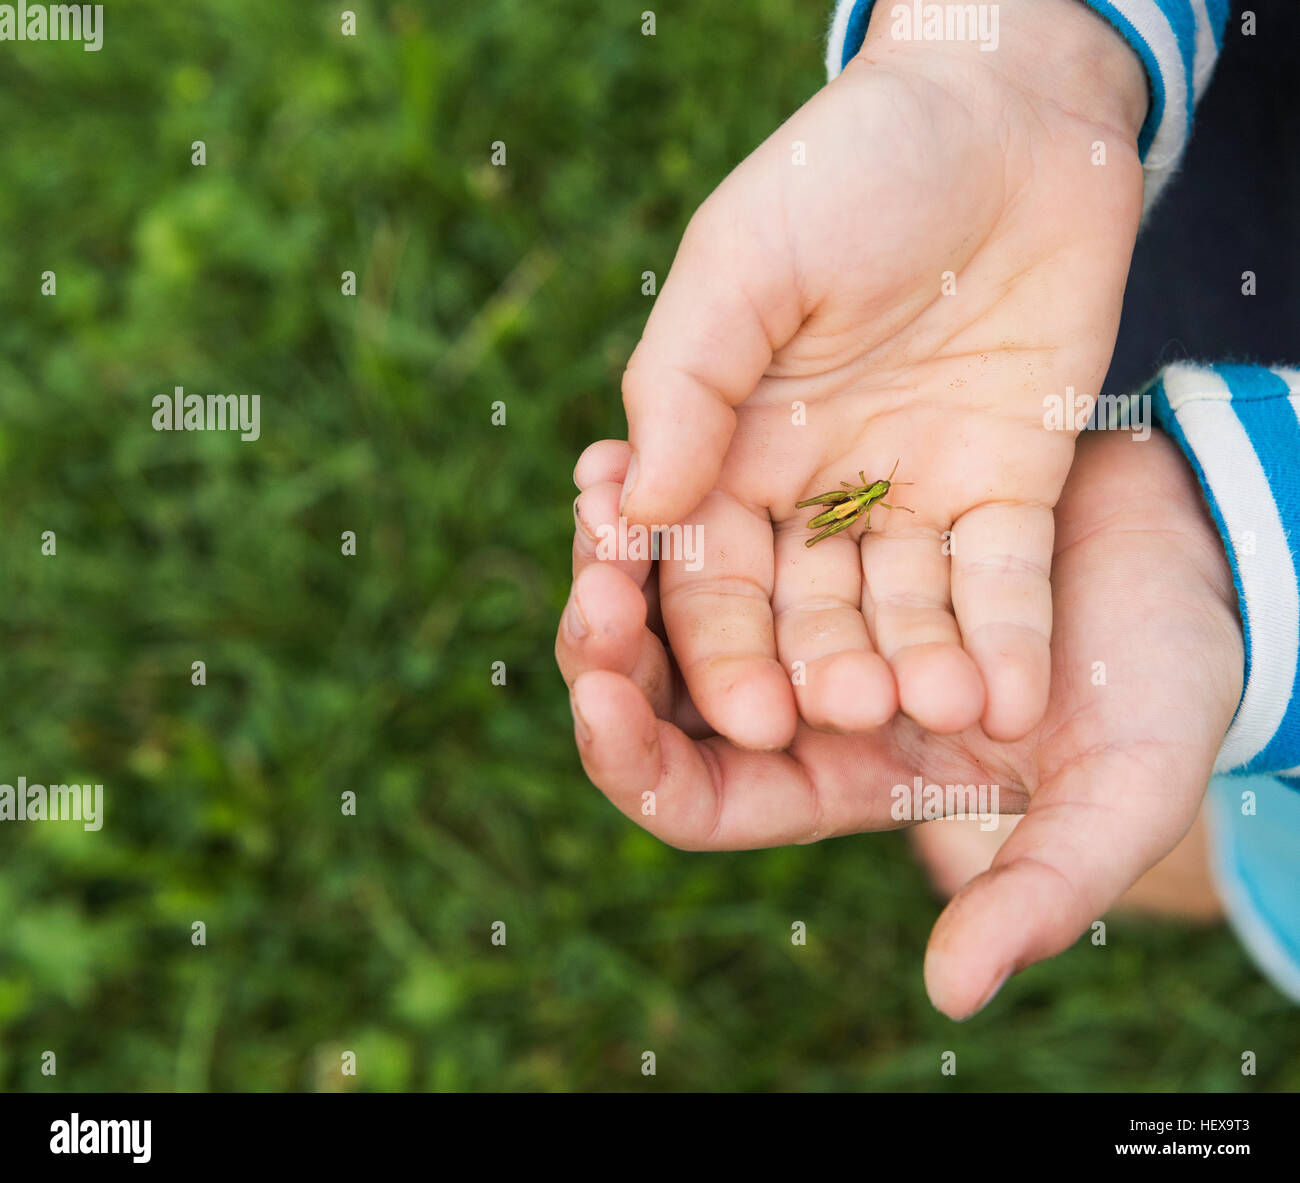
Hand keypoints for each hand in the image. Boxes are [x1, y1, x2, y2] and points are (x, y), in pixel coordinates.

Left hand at [558, 429, 1242, 1017]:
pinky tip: (642, 444)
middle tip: (591, 587)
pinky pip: (729, 508)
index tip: (601, 705)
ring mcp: (809, 599)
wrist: (1191, 554)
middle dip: (613, 646)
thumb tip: (951, 992)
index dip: (641, 763)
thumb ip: (1045, 891)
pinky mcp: (823, 516)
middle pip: (671, 691)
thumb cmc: (1161, 684)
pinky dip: (683, 479)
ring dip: (630, 551)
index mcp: (845, 776)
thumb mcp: (1118, 793)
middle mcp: (808, 695)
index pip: (705, 798)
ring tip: (600, 489)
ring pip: (684, 593)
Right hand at [613, 0, 1147, 746]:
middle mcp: (812, 488)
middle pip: (797, 612)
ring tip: (926, 709)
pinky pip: (1002, 578)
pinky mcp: (1007, 486)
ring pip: (900, 610)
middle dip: (808, 671)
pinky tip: (1008, 697)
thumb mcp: (741, 262)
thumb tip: (637, 511)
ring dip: (910, 666)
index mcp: (729, 447)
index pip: (705, 572)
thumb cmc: (845, 171)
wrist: (1003, 114)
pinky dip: (1007, 638)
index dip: (712, 644)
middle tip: (825, 720)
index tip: (731, 714)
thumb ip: (685, 384)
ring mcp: (911, 492)